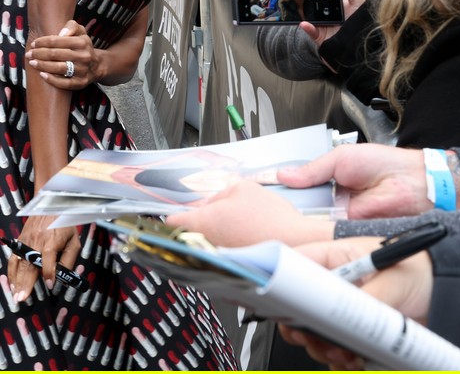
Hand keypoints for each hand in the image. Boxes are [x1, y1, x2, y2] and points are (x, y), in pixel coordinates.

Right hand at [9, 215, 81, 298]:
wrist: (50, 204)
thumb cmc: (65, 225)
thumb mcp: (74, 241)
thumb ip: (68, 260)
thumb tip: (62, 277)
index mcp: (51, 241)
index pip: (48, 260)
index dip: (48, 274)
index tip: (49, 285)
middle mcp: (36, 241)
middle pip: (29, 264)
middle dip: (25, 283)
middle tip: (21, 299)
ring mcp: (26, 240)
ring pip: (19, 263)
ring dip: (16, 280)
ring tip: (15, 295)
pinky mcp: (20, 240)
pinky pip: (13, 257)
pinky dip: (11, 271)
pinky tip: (12, 282)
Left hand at [26, 21, 101, 88]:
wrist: (97, 65)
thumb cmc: (83, 47)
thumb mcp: (81, 32)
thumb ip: (72, 26)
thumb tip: (61, 33)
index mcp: (82, 42)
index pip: (57, 41)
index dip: (42, 42)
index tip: (33, 44)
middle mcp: (83, 56)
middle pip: (55, 54)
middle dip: (39, 54)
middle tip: (29, 54)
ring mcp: (82, 71)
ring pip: (58, 68)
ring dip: (42, 65)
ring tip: (32, 63)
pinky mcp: (80, 83)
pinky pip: (64, 83)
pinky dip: (51, 80)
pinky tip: (42, 75)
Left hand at [166, 181, 334, 246]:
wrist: (296, 246)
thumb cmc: (271, 220)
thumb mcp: (243, 189)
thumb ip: (220, 194)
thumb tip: (213, 203)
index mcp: (202, 223)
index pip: (171, 222)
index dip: (167, 216)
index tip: (163, 217)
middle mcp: (204, 246)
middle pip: (186, 235)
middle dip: (191, 226)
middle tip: (201, 218)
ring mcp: (216, 261)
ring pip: (203, 247)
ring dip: (208, 238)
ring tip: (227, 228)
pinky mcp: (230, 270)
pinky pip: (219, 257)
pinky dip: (224, 250)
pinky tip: (239, 240)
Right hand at [277, 143, 432, 219]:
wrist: (412, 184)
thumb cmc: (385, 164)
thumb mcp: (341, 159)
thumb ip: (313, 170)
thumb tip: (286, 175)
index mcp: (332, 181)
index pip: (302, 188)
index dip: (285, 189)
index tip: (262, 190)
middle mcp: (334, 200)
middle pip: (303, 206)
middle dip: (287, 206)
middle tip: (267, 205)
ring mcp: (340, 217)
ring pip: (312, 221)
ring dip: (299, 219)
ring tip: (277, 216)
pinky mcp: (348, 231)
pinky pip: (327, 232)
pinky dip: (316, 231)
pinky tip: (302, 227)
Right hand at [278, 237, 432, 365]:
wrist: (449, 297)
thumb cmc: (423, 272)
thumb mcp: (393, 281)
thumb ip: (364, 296)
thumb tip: (338, 313)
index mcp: (337, 255)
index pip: (294, 263)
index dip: (280, 283)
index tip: (283, 306)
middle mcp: (333, 282)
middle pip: (296, 304)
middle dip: (302, 326)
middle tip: (315, 338)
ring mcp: (341, 308)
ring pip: (311, 331)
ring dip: (322, 347)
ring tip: (342, 352)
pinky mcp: (351, 331)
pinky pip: (331, 348)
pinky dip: (337, 359)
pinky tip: (352, 358)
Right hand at [297, 0, 365, 51]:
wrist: (361, 48)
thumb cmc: (361, 24)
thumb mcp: (359, 3)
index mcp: (336, 5)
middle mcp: (328, 15)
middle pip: (315, 6)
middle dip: (310, 0)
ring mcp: (323, 26)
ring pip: (311, 18)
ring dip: (305, 14)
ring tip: (301, 9)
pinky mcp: (320, 37)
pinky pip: (312, 32)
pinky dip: (307, 28)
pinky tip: (305, 24)